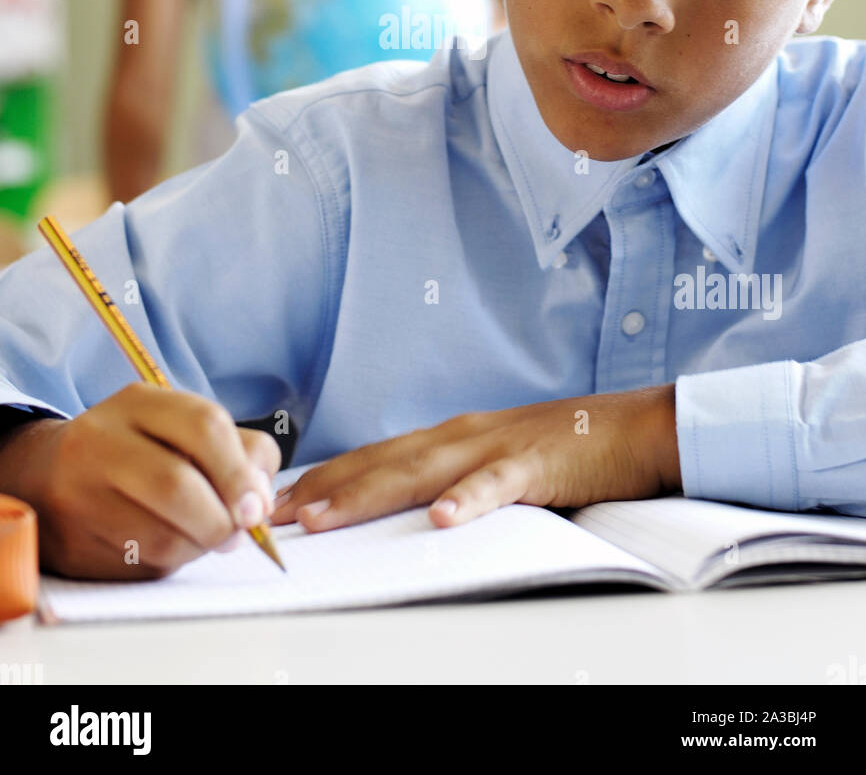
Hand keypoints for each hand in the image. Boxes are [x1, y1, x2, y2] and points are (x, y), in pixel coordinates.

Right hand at [0, 383, 280, 579]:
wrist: (48, 475)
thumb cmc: (137, 452)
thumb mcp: (181, 429)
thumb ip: (236, 452)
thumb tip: (259, 503)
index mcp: (137, 403)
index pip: (204, 426)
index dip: (241, 472)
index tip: (258, 506)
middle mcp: (99, 441)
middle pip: (178, 484)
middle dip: (221, 519)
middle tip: (237, 533)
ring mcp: (77, 494)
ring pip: (161, 536)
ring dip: (198, 546)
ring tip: (201, 536)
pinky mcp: (72, 545)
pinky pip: (139, 566)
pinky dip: (168, 563)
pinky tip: (164, 545)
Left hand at [271, 385, 680, 531]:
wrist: (633, 427)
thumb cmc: (565, 449)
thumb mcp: (496, 462)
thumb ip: (453, 478)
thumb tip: (409, 510)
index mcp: (451, 437)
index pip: (376, 458)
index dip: (326, 479)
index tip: (279, 502)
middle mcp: (462, 435)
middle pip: (383, 463)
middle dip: (326, 489)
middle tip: (276, 515)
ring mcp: (496, 447)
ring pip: (422, 472)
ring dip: (369, 493)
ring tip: (326, 518)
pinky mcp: (536, 463)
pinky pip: (497, 485)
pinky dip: (468, 500)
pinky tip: (441, 519)